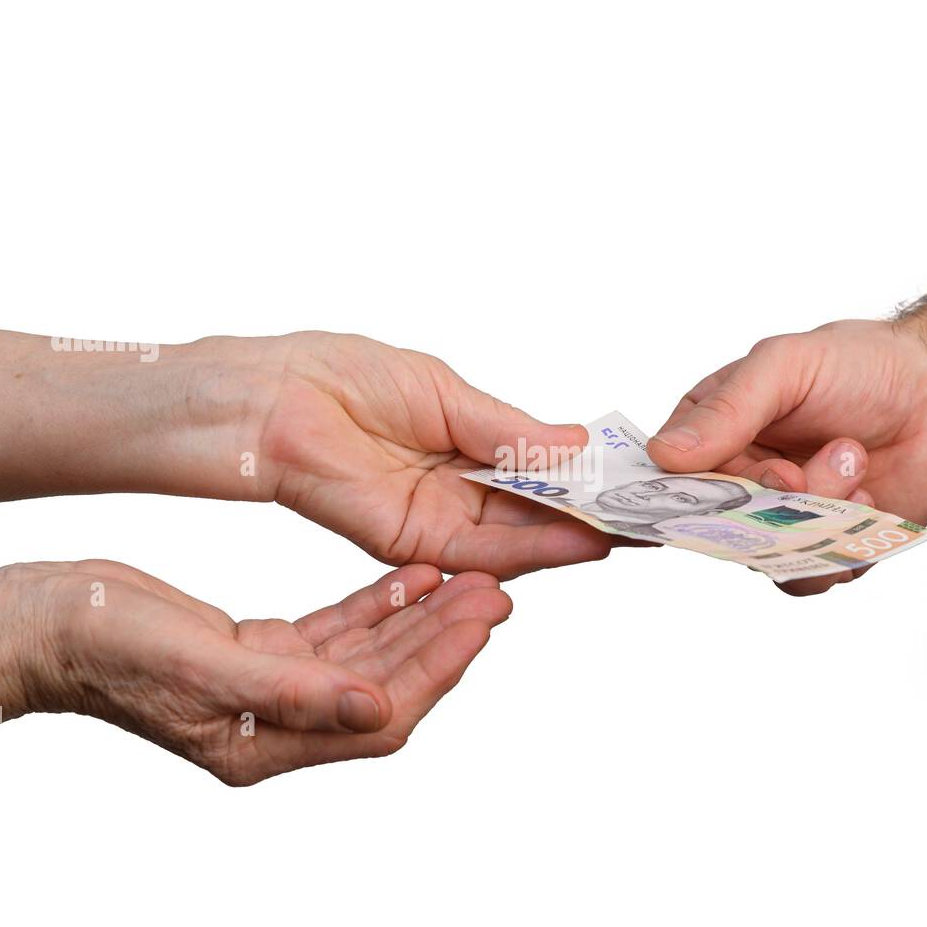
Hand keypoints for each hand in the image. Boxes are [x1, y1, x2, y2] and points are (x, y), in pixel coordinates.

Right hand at [0, 560, 510, 783]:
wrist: (41, 625)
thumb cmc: (101, 648)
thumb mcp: (198, 666)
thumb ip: (290, 691)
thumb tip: (375, 709)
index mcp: (265, 742)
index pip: (381, 713)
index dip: (438, 667)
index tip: (482, 618)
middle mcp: (277, 722)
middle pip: (386, 683)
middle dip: (444, 639)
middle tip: (495, 591)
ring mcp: (270, 686)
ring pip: (368, 653)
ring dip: (418, 619)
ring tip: (466, 580)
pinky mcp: (259, 651)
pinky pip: (335, 631)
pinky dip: (375, 605)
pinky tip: (408, 578)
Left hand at [202, 331, 614, 577]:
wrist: (269, 398)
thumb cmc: (339, 375)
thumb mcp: (447, 395)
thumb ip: (510, 432)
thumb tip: (578, 448)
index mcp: (462, 446)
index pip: (537, 473)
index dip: (586, 481)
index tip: (639, 483)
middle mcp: (453, 490)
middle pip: (535, 514)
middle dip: (593, 517)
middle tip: (656, 517)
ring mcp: (433, 519)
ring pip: (517, 540)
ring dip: (576, 538)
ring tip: (635, 531)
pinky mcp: (410, 542)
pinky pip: (482, 552)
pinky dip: (535, 551)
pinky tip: (584, 541)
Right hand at [648, 319, 926, 593]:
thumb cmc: (860, 364)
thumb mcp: (784, 366)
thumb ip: (726, 410)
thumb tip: (663, 455)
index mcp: (710, 435)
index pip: (660, 480)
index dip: (653, 503)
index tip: (649, 521)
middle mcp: (737, 484)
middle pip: (709, 527)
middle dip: (755, 502)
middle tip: (791, 474)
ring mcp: (780, 520)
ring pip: (761, 556)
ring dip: (808, 515)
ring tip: (852, 458)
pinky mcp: (826, 548)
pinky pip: (810, 574)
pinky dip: (838, 544)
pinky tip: (869, 497)